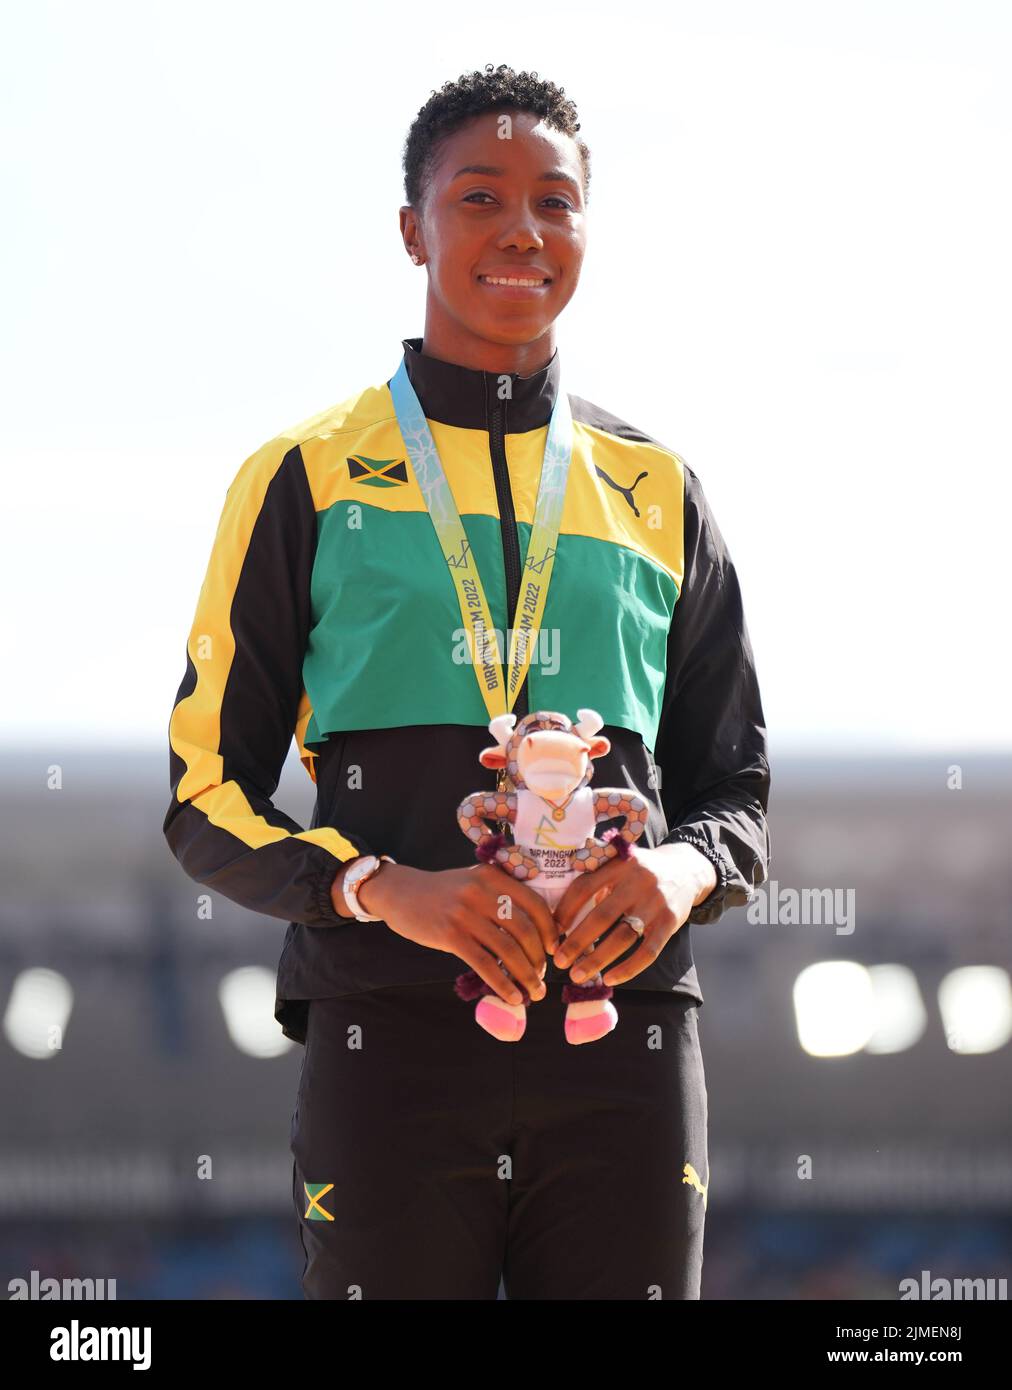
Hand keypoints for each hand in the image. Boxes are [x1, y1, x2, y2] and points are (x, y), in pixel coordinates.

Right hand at [332, 861, 557, 1006]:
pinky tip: (512, 997)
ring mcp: (465, 913)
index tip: (553, 949)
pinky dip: (503, 984)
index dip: (549, 930)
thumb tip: (537, 932)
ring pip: (508, 950)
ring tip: (534, 992)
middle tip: (542, 976)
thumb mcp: (474, 881)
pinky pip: (484, 964)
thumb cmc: (443, 892)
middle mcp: (482, 891)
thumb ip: (501, 895)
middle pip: (525, 930)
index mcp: (493, 876)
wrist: (400, 893)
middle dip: (539, 958)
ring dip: (526, 976)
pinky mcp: (450, 935)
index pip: (535, 904)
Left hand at [552, 843, 717, 986]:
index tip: (551, 933)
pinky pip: (648, 951)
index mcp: (618, 864)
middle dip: (576, 942)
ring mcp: (656, 903)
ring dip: (597, 959)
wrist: (687, 869)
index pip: (584, 887)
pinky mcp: (670, 922)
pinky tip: (610, 979)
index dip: (564, 911)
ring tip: (576, 975)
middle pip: (601, 916)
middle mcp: (638, 881)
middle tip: (558, 962)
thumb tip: (556, 913)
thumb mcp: (619, 863)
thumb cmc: (640, 872)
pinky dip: (628, 969)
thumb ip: (594, 877)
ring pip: (623, 937)